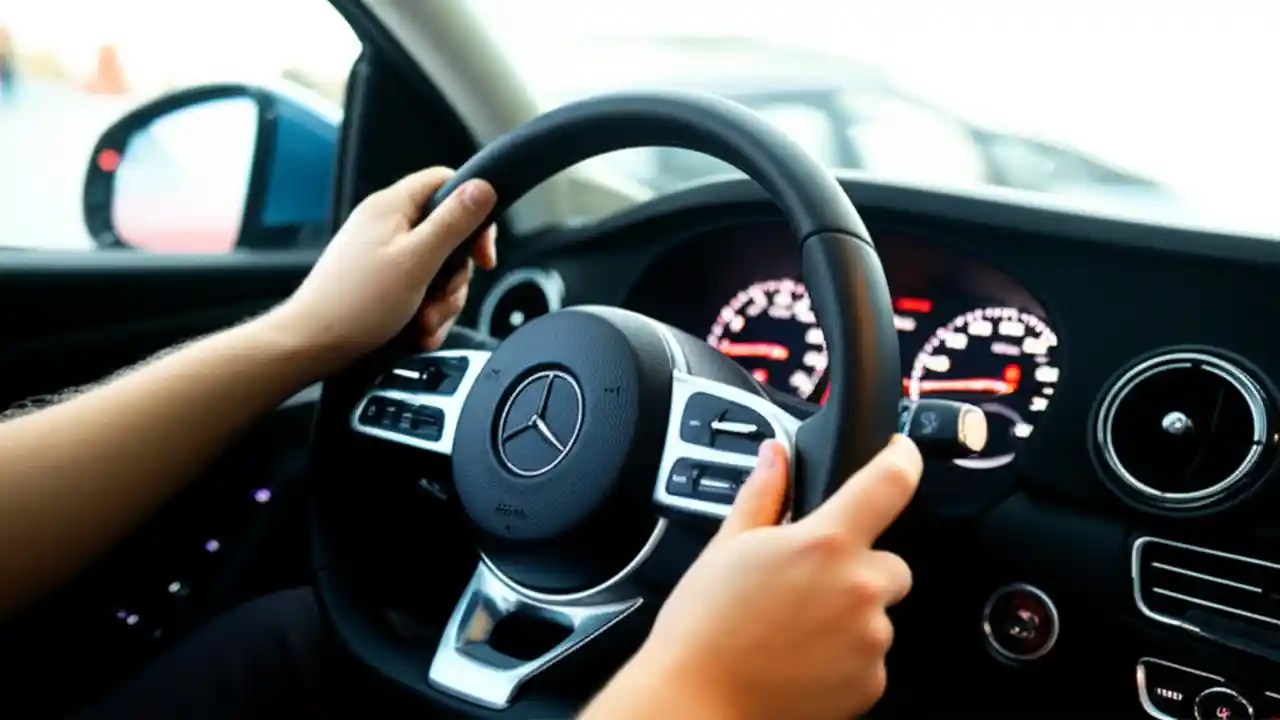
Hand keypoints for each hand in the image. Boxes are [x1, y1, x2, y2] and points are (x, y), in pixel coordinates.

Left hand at [270, 167, 496, 372]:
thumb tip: (484, 186)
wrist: (312, 344)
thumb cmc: (357, 304)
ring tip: (425, 323)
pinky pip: (419, 289)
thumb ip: (454, 222)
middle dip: (455, 276)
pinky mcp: (380, 280)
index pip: (446, 183)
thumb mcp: (417, 261)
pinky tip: (418, 331)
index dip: (473, 213)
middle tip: (444, 297)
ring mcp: (383, 253)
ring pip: (437, 269)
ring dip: (441, 301)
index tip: (482, 253)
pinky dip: (425, 312)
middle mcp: (387, 225)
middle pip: (448, 236)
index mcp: (392, 207)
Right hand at [586, 436, 921, 719]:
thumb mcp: (727, 547)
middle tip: (807, 583)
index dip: (902, 458)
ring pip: (878, 613)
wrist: (698, 703)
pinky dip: (846, 655)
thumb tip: (775, 456)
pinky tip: (802, 657)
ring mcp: (869, 640)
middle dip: (858, 566)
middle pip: (890, 562)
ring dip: (850, 613)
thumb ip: (762, 494)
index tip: (900, 452)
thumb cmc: (704, 630)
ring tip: (794, 627)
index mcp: (824, 544)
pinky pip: (872, 657)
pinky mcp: (871, 683)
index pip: (890, 483)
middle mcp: (857, 589)